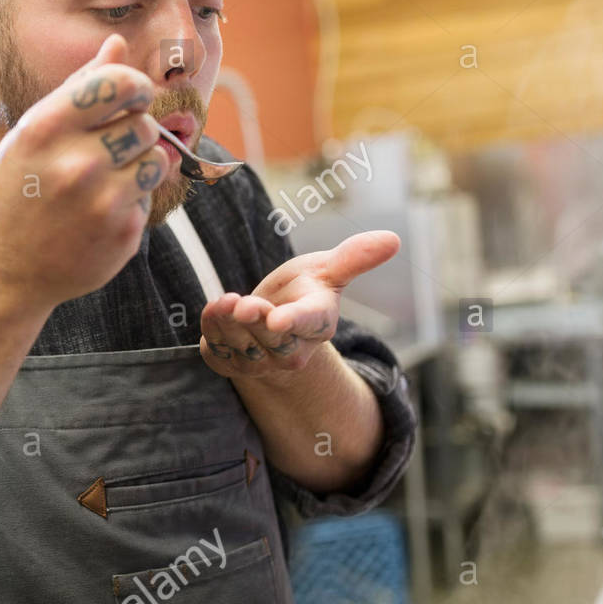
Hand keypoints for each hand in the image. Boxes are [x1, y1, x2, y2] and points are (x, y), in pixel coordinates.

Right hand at [0, 33, 172, 311]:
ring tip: (106, 179)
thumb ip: (78, 88)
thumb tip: (118, 43)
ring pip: (156, 158)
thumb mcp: (31, 134)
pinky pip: (149, 197)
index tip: (130, 98)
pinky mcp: (123, 234)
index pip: (121, 83)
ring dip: (139, 164)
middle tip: (106, 150)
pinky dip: (132, 200)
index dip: (135, 87)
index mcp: (46, 129)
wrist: (1, 271)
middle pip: (143, 122)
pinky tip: (100, 213)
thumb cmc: (13, 193)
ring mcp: (102, 203)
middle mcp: (76, 164)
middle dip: (132, 131)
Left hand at [199, 230, 400, 380]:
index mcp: (317, 323)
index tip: (278, 319)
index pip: (307, 323)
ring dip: (226, 324)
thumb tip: (393, 239)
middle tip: (242, 304)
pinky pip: (215, 351)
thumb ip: (353, 258)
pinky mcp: (230, 364)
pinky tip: (212, 311)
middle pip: (272, 340)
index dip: (293, 321)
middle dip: (256, 323)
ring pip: (240, 346)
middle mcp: (291, 350)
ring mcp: (260, 362)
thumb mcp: (327, 270)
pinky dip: (209, 332)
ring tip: (222, 301)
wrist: (271, 321)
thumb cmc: (303, 290)